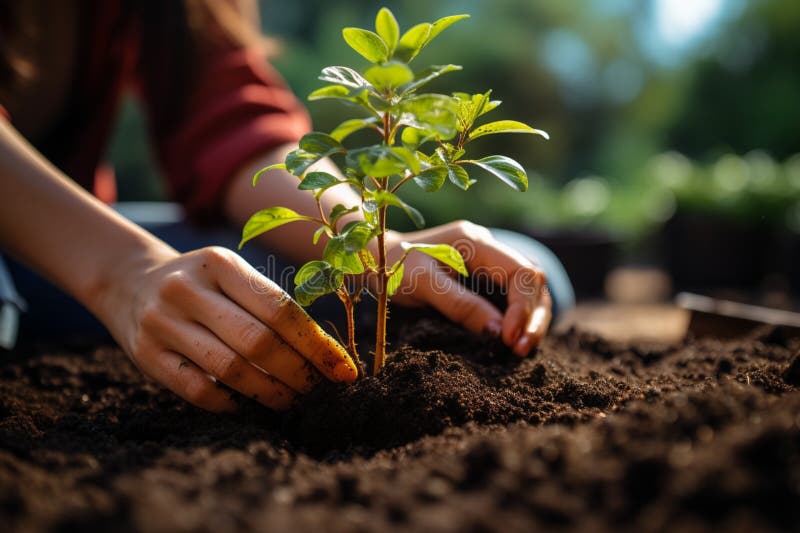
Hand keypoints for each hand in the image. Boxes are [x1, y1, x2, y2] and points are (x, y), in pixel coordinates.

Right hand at [94, 246, 356, 411]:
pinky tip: (251, 405)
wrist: (129, 281)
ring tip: (293, 401)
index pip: (279, 309)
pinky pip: (197, 389)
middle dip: (298, 373)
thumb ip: (268, 303)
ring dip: (270, 392)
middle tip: (321, 391)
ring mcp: (162, 323)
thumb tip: (325, 352)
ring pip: (229, 369)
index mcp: (220, 263)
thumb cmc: (202, 283)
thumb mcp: (230, 273)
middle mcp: (188, 289)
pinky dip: (231, 402)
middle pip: (257, 341)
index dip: (316, 344)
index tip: (343, 370)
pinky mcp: (146, 355)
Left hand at [386, 221, 550, 355]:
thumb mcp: (422, 285)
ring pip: (529, 288)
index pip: (520, 272)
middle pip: (532, 280)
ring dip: (531, 319)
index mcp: (475, 241)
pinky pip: (514, 296)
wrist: (376, 260)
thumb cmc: (393, 268)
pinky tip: (511, 339)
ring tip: (521, 350)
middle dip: (533, 316)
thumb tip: (498, 332)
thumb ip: (460, 305)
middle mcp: (488, 247)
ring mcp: (489, 260)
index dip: (522, 307)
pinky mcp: (485, 277)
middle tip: (521, 350)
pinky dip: (519, 318)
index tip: (508, 339)